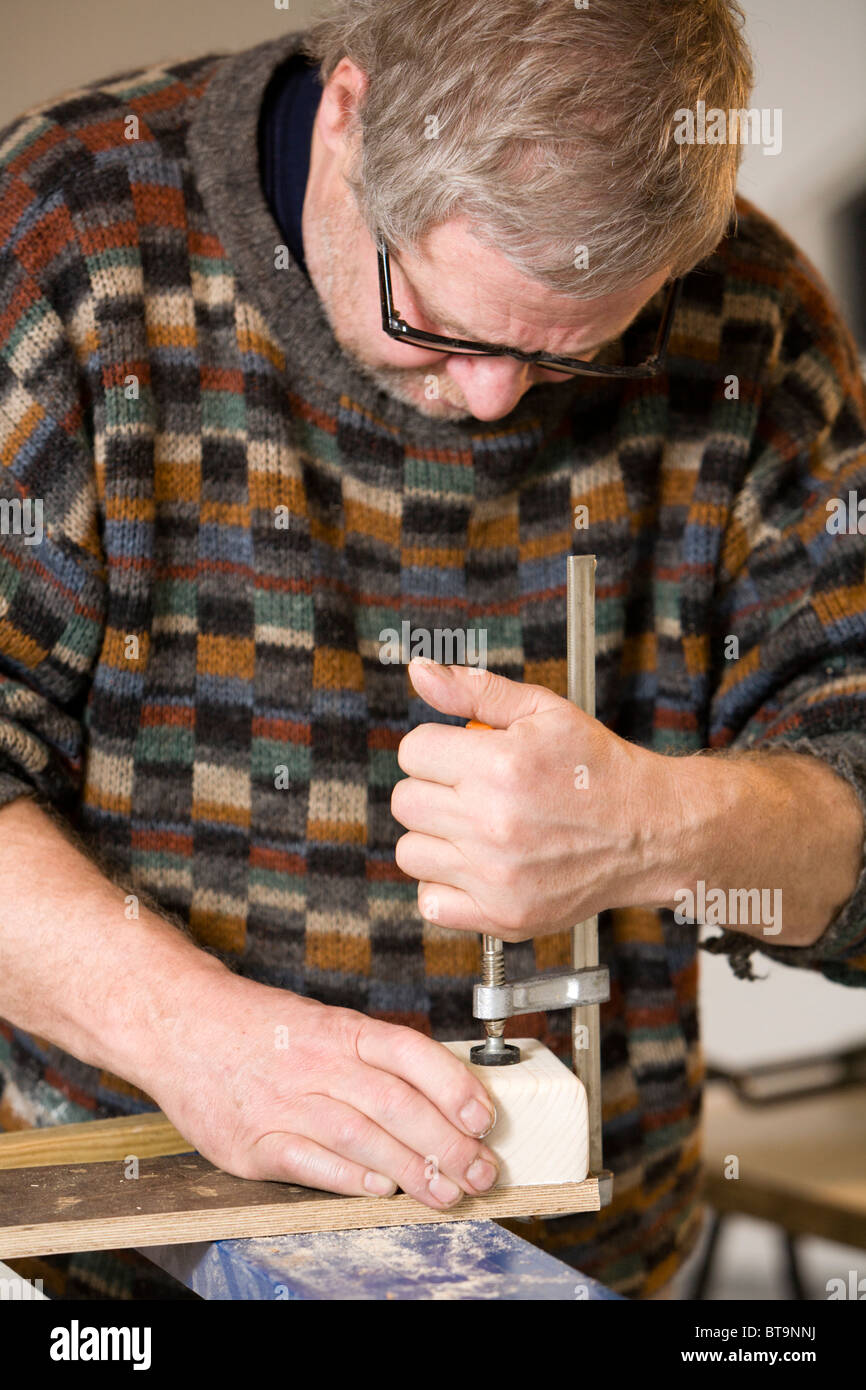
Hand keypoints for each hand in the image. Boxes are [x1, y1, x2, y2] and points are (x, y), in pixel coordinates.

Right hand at [144, 971, 500, 1209]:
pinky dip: (348, 1179)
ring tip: (446, 1192)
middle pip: (393, 1104)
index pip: (408, 1052)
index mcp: (339, 1030)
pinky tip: (380, 1191)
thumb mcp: (322, 1025)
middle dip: (445, 1143)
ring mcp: (282, 1102)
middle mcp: (315, 1063)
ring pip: (359, 1137)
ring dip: (410, 1170)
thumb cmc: (258, 1029)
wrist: (179, 1025)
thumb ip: (371, 1058)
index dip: (452, 1085)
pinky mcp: (250, 1140)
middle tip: (480, 1171)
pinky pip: (307, 1162)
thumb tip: (439, 1095)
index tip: (484, 1117)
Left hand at [392, 659, 672, 938]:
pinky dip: (445, 885)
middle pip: (406, 800)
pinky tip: (476, 865)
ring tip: (475, 827)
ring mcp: (496, 875)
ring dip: (435, 837)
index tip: (461, 756)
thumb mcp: (544, 711)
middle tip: (472, 790)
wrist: (650, 831)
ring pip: (410, 851)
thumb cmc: (598, 769)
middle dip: (434, 788)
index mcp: (500, 766)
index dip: (436, 747)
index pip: (413, 751)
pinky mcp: (504, 915)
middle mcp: (494, 823)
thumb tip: (420, 672)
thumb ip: (476, 690)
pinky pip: (430, 902)